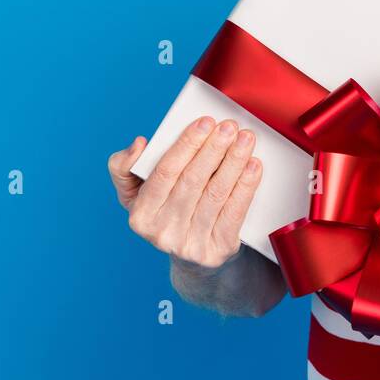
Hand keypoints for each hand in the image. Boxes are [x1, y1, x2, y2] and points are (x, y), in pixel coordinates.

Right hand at [106, 116, 262, 269]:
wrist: (192, 258)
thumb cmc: (165, 212)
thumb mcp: (136, 193)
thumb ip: (126, 165)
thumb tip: (139, 144)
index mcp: (141, 214)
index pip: (165, 171)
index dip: (187, 144)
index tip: (205, 121)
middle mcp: (162, 232)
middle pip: (193, 181)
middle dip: (214, 149)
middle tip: (230, 126)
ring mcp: (190, 244)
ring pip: (216, 194)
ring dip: (234, 162)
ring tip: (245, 139)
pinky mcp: (217, 251)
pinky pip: (234, 213)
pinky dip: (246, 186)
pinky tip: (253, 165)